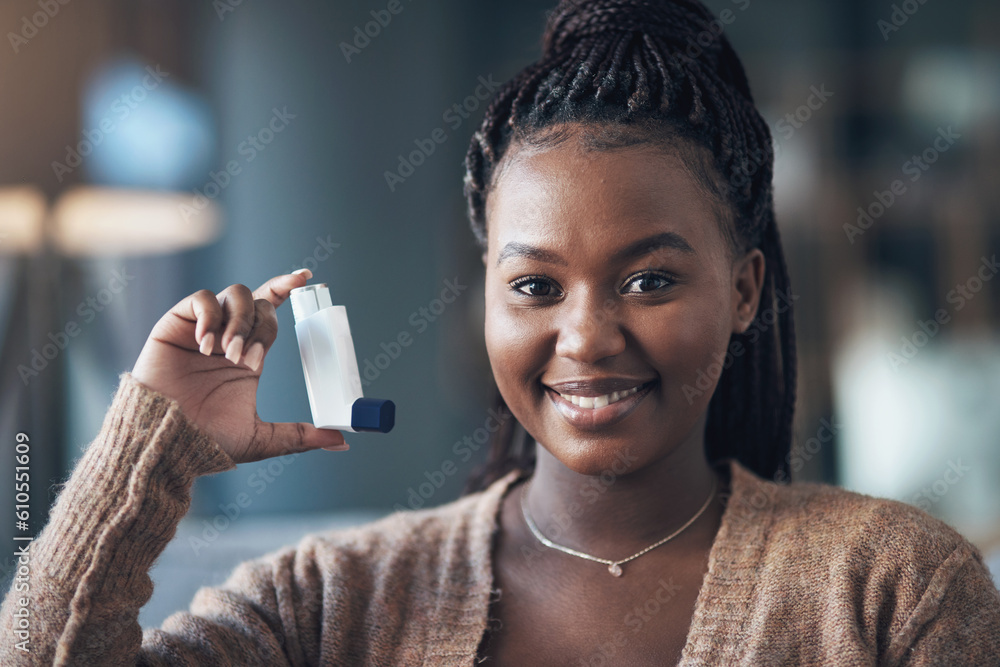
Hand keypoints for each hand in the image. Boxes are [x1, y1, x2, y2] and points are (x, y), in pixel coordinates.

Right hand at [130, 268, 348, 463]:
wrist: (165, 443)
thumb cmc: (206, 441)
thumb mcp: (261, 439)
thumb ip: (299, 436)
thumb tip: (342, 442)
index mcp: (250, 354)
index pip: (272, 310)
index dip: (287, 288)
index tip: (306, 278)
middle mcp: (229, 335)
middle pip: (259, 302)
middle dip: (259, 327)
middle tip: (247, 361)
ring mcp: (203, 328)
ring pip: (234, 295)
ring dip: (239, 322)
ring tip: (227, 354)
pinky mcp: (175, 325)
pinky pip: (200, 300)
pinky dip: (209, 317)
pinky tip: (205, 345)